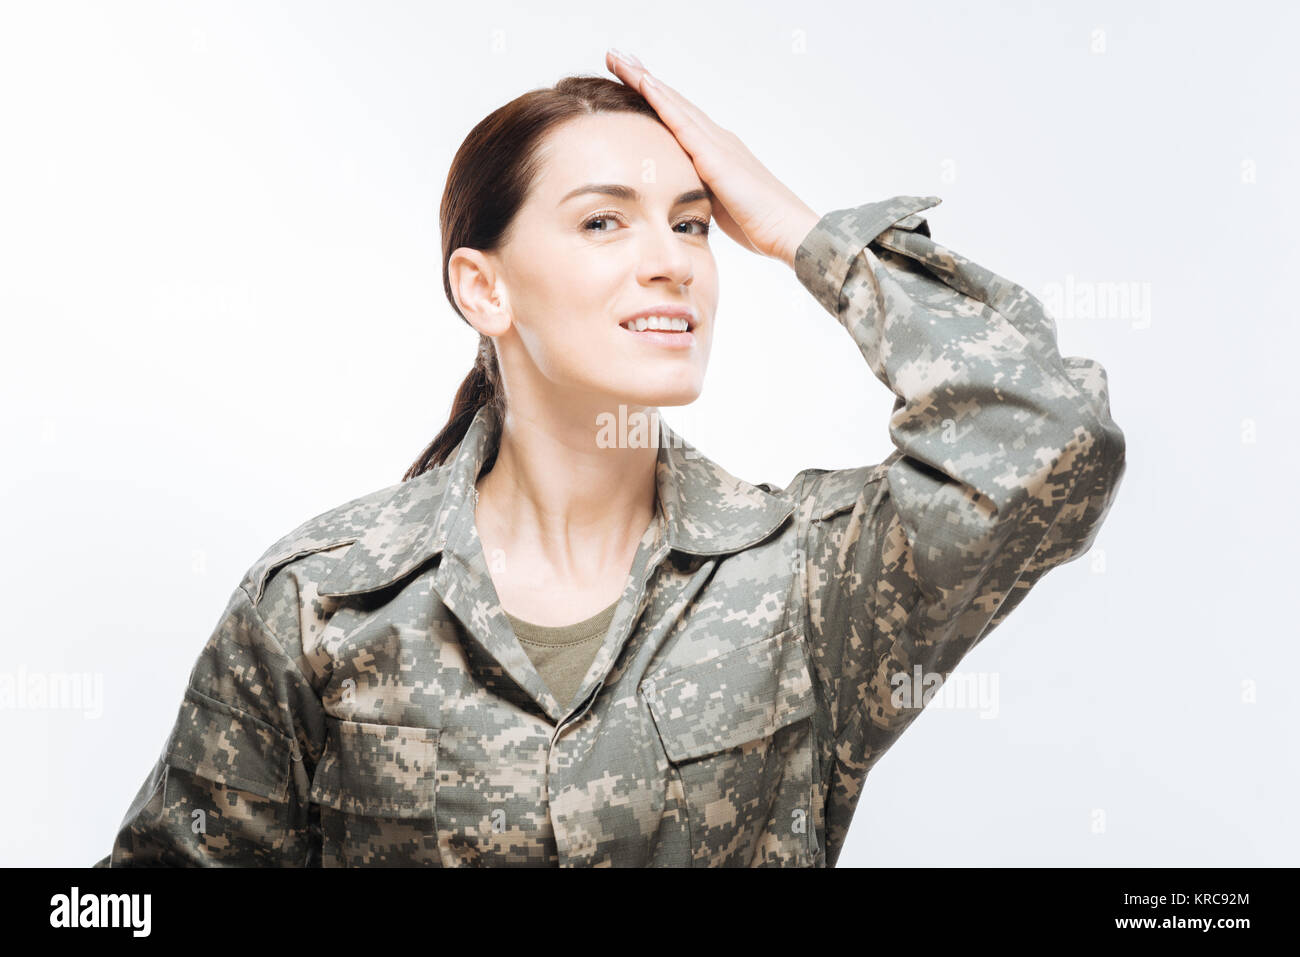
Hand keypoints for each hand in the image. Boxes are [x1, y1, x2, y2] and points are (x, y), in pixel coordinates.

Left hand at [604, 49, 820, 268]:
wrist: (787, 229)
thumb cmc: (757, 223)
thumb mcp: (717, 203)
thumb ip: (698, 190)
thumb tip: (677, 195)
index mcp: (715, 151)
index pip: (677, 117)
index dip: (653, 97)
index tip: (629, 78)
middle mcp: (716, 139)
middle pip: (673, 102)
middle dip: (643, 78)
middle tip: (617, 55)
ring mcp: (717, 144)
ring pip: (674, 104)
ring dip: (646, 80)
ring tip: (621, 59)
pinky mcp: (717, 157)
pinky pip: (684, 124)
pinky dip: (664, 102)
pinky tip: (646, 85)